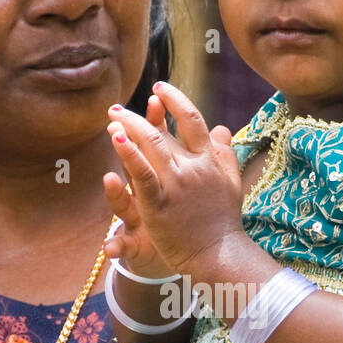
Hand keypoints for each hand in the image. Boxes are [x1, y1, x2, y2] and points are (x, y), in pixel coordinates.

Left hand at [105, 81, 243, 277]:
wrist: (219, 254)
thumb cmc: (223, 220)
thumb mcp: (231, 182)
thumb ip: (225, 153)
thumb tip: (222, 127)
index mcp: (209, 160)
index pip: (193, 120)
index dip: (176, 100)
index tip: (160, 88)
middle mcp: (193, 168)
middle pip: (163, 132)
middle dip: (137, 115)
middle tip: (117, 107)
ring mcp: (176, 185)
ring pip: (150, 147)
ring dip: (129, 128)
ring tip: (112, 117)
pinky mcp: (159, 205)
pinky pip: (142, 174)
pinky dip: (130, 154)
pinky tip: (117, 139)